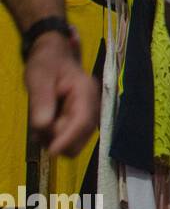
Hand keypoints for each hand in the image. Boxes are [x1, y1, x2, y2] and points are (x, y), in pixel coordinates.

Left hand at [24, 31, 97, 156]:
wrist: (54, 56)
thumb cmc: (46, 64)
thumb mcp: (39, 78)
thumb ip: (41, 101)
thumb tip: (43, 126)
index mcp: (86, 92)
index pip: (83, 121)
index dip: (68, 138)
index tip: (51, 152)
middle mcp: (93, 106)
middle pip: (82, 136)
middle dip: (58, 139)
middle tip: (37, 127)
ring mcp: (89, 114)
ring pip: (75, 141)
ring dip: (54, 139)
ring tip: (38, 122)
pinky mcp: (82, 120)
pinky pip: (71, 138)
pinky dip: (55, 137)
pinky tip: (45, 124)